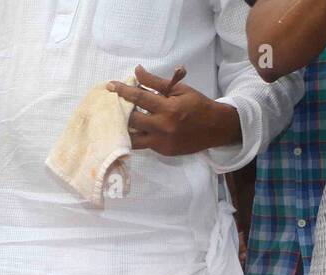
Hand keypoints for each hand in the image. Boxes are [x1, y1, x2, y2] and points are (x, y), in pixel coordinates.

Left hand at [108, 66, 240, 156]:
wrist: (215, 127)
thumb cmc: (197, 105)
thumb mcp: (179, 89)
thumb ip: (156, 82)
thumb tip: (137, 71)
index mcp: (168, 108)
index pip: (139, 98)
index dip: (123, 91)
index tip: (110, 86)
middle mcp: (163, 127)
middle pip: (132, 120)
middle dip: (120, 111)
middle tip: (112, 105)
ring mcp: (161, 142)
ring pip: (132, 138)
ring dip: (123, 129)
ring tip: (116, 121)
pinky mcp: (162, 152)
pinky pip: (142, 145)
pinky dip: (135, 137)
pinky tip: (129, 130)